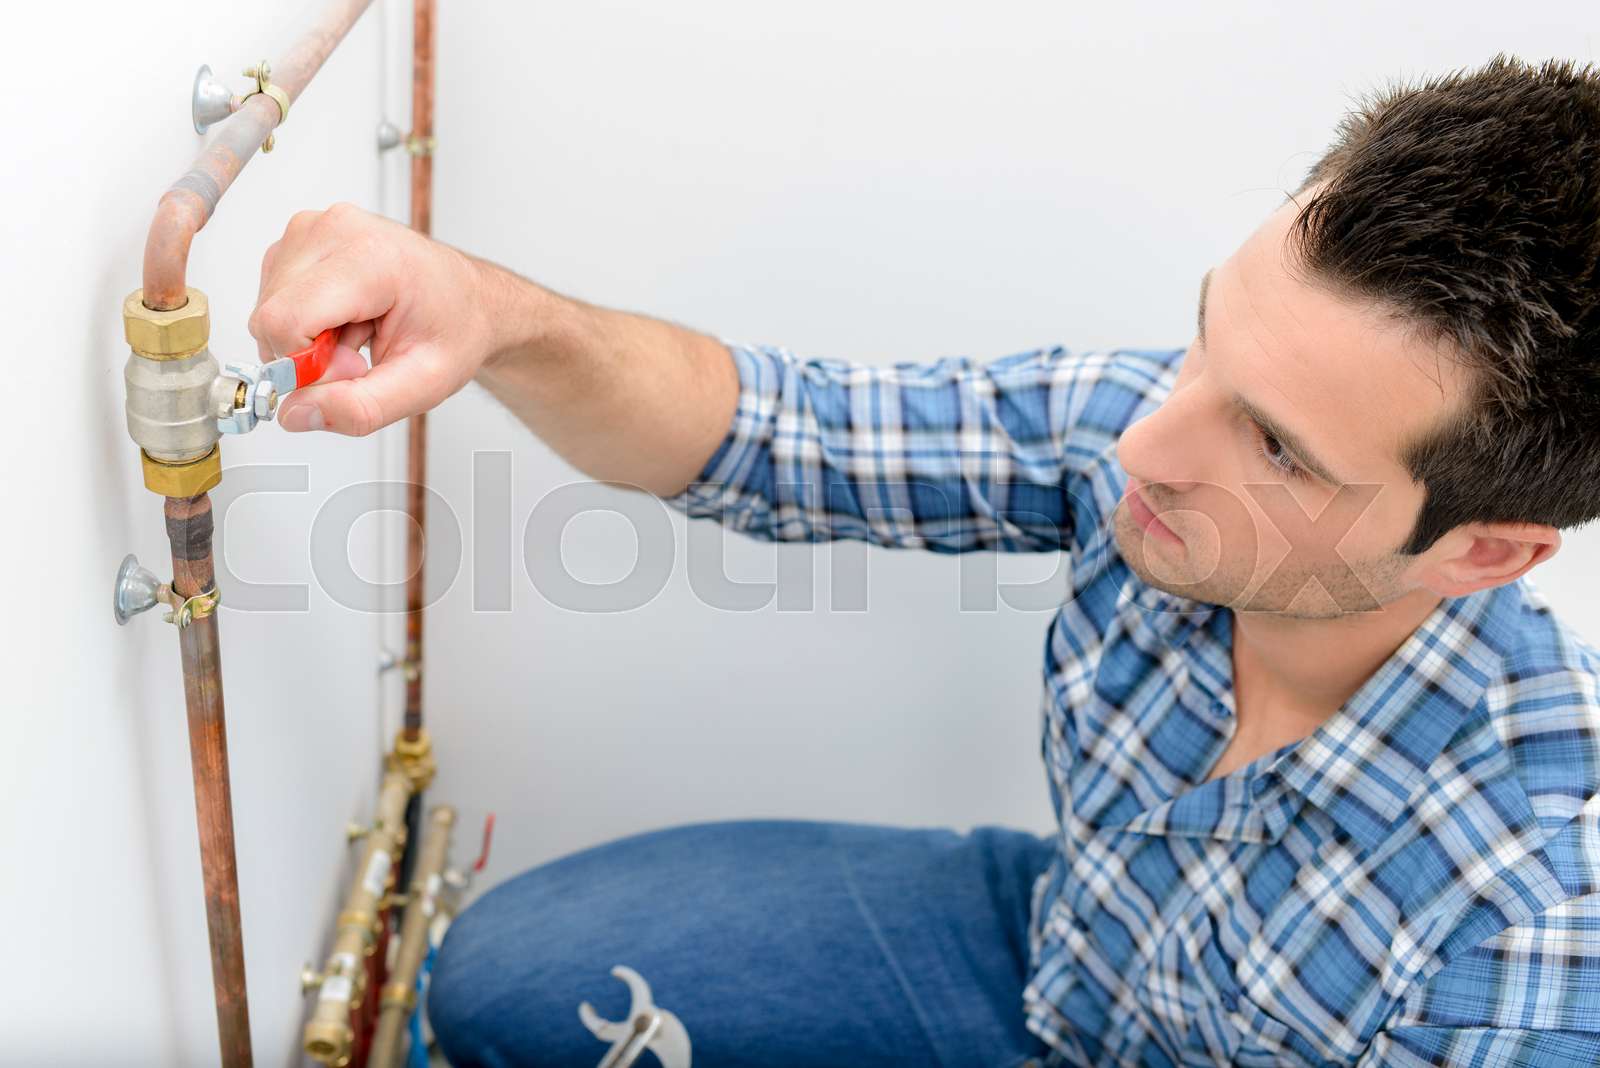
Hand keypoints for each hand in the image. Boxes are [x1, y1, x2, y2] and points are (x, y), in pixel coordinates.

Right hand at [249, 202, 496, 435]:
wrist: (470, 300)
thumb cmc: (455, 329)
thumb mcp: (424, 385)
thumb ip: (359, 408)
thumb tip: (295, 413)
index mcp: (371, 257)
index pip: (285, 320)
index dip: (308, 365)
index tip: (354, 370)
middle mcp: (335, 230)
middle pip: (271, 318)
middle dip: (309, 356)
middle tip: (361, 357)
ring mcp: (314, 228)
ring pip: (267, 311)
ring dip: (308, 340)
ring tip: (359, 333)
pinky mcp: (302, 238)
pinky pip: (274, 299)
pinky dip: (304, 322)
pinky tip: (344, 319)